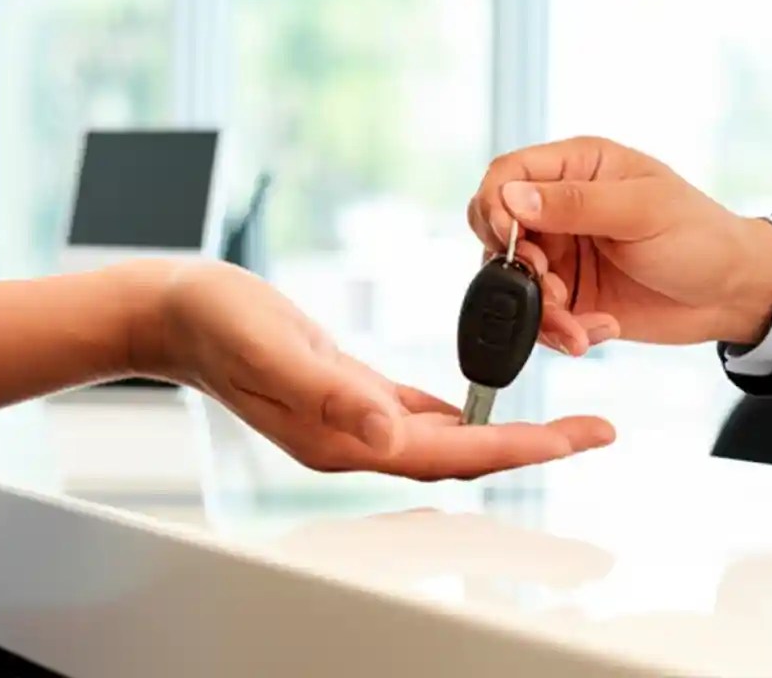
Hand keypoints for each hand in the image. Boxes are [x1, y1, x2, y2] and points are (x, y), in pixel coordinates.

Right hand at [114, 260, 613, 480]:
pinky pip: (421, 416)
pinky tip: (483, 404)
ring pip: (449, 440)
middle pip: (466, 456)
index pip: (455, 455)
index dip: (522, 449)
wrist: (174, 314)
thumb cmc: (217, 326)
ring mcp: (353, 421)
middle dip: (534, 447)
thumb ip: (334, 394)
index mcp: (348, 438)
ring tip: (561, 423)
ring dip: (507, 433)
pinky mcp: (348, 394)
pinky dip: (461, 414)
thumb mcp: (276, 350)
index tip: (580, 439)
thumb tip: (391, 433)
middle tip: (597, 432)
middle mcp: (357, 439)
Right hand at [468, 136, 771, 351]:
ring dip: (540, 310)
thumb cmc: (700, 237)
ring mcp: (562, 255)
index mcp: (578, 168)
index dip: (495, 206)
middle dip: (515, 267)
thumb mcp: (641, 211)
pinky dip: (560, 331)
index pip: (507, 174)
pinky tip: (597, 331)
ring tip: (578, 326)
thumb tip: (511, 198)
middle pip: (497, 231)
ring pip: (513, 282)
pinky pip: (539, 316)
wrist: (733, 296)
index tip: (508, 240)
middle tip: (550, 285)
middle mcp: (561, 209)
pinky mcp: (570, 297)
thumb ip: (575, 204)